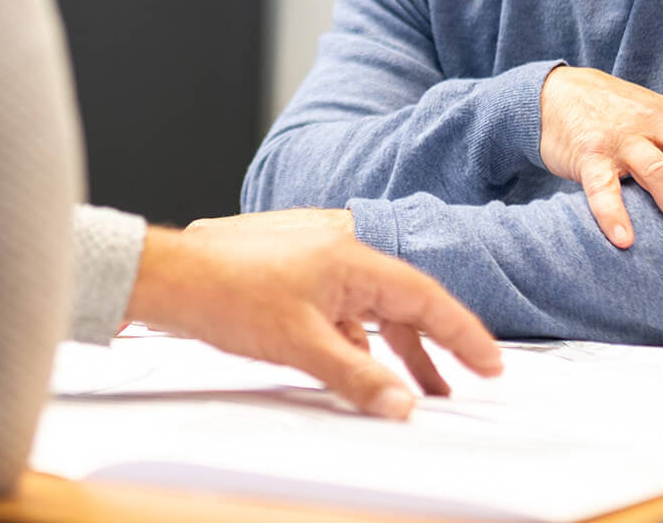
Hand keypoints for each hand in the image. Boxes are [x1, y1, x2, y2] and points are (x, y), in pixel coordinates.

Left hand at [124, 211, 501, 418]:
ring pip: (373, 313)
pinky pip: (344, 316)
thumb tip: (401, 404)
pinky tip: (359, 373)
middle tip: (469, 379)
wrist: (172, 278)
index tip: (490, 363)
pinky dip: (359, 345)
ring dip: (395, 350)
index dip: (461, 332)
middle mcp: (340, 258)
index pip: (423, 297)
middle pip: (404, 304)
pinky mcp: (297, 284)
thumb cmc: (228, 294)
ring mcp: (318, 270)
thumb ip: (356, 375)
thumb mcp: (301, 344)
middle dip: (436, 345)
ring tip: (419, 390)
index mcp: (351, 260)